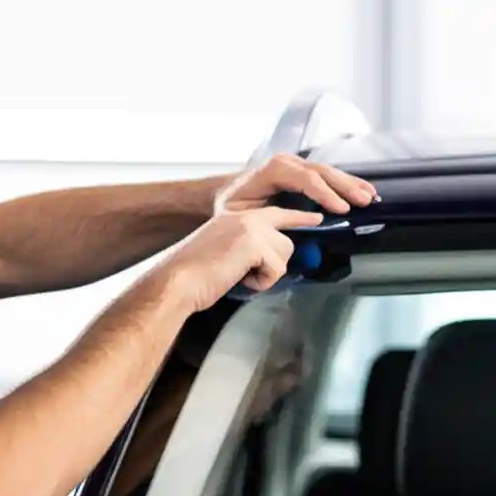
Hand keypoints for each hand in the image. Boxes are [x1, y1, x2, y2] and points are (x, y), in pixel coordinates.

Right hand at [153, 206, 322, 312]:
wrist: (178, 280)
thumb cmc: (197, 275)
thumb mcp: (227, 251)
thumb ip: (250, 247)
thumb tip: (273, 259)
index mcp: (238, 216)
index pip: (278, 213)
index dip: (299, 218)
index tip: (318, 218)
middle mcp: (248, 216)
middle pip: (286, 240)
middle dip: (275, 262)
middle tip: (249, 271)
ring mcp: (253, 227)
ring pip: (284, 255)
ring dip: (266, 274)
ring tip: (238, 274)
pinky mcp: (256, 243)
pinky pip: (277, 270)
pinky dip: (261, 282)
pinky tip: (238, 278)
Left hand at [214, 153, 377, 215]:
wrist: (227, 195)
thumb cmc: (231, 209)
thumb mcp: (237, 217)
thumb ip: (260, 221)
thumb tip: (287, 233)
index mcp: (270, 172)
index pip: (303, 178)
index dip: (324, 193)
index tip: (341, 210)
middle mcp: (286, 163)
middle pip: (321, 172)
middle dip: (344, 187)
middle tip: (364, 202)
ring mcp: (296, 165)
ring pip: (328, 171)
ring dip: (350, 184)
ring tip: (370, 196)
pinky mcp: (303, 173)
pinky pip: (327, 176)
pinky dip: (346, 183)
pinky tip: (363, 190)